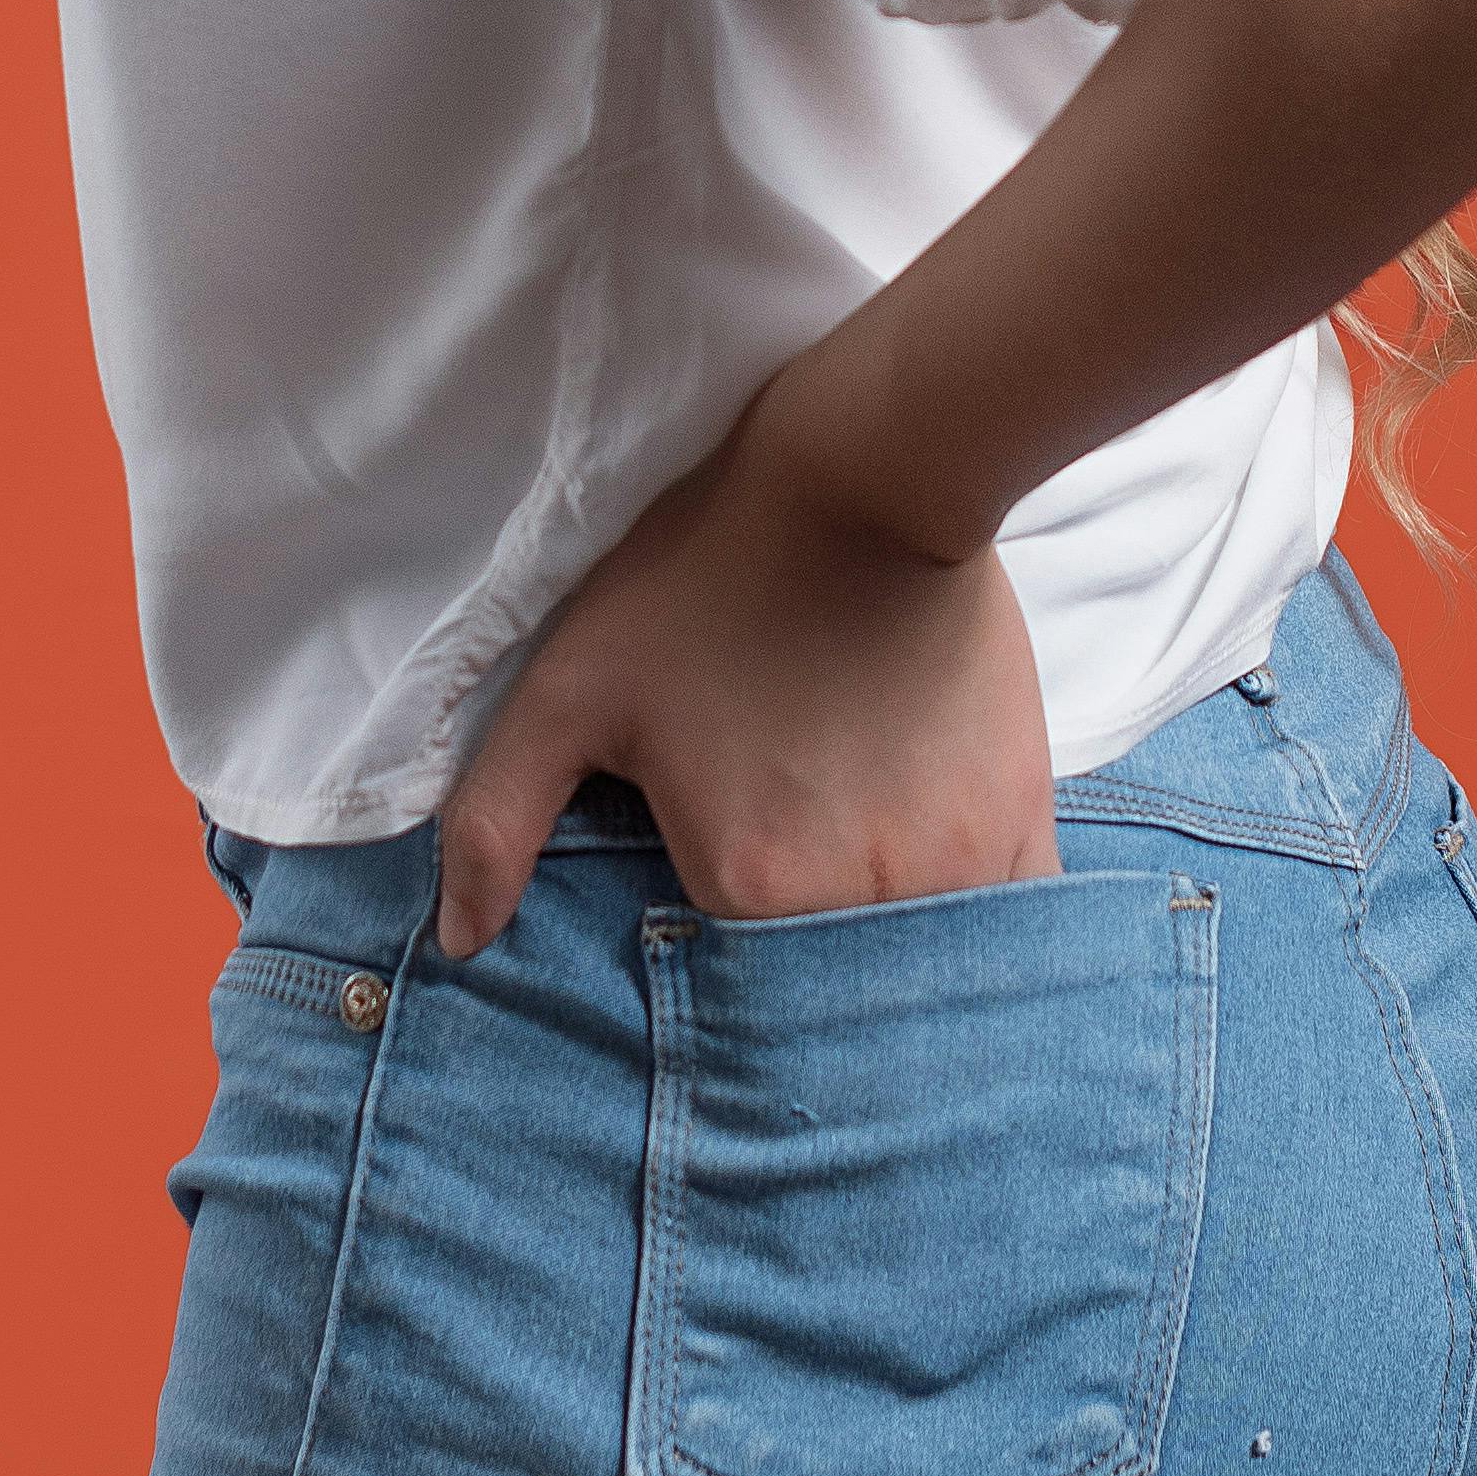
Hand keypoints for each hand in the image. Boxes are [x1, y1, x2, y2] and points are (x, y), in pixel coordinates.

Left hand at [431, 372, 1057, 959]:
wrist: (867, 477)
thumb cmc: (707, 575)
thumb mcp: (569, 684)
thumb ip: (495, 822)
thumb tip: (459, 944)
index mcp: (747, 885)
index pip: (725, 998)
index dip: (710, 971)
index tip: (710, 922)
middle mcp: (856, 899)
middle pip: (822, 989)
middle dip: (797, 978)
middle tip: (784, 904)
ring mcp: (951, 865)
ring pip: (912, 970)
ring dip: (882, 960)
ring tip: (854, 892)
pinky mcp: (1017, 822)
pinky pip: (1002, 929)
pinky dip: (970, 931)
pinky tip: (936, 888)